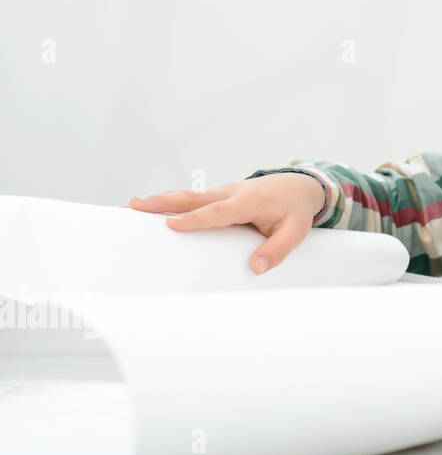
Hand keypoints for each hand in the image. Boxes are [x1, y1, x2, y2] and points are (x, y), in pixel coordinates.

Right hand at [126, 173, 326, 274]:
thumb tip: (257, 268)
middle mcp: (232, 193)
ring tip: (130, 206)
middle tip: (135, 206)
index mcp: (250, 202)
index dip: (196, 219)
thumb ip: (277, 250)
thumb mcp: (295, 232)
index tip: (172, 225)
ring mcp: (223, 192)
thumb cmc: (295, 211)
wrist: (299, 186)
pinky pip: (192, 199)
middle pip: (194, 198)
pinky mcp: (218, 196)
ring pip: (188, 196)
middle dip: (164, 202)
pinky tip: (150, 209)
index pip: (219, 211)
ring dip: (161, 200)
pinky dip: (170, 202)